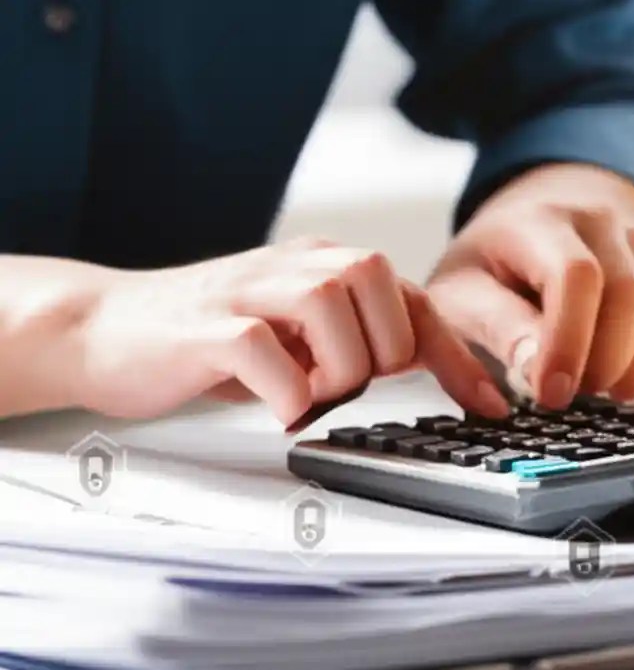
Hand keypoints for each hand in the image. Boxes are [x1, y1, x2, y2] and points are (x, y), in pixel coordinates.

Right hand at [75, 238, 510, 424]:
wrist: (107, 328)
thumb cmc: (216, 338)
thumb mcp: (302, 334)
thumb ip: (360, 337)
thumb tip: (433, 366)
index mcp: (327, 264)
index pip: (416, 302)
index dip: (459, 357)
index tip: (491, 405)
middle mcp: (297, 264)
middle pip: (384, 288)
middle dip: (384, 354)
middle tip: (348, 384)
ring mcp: (251, 290)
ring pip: (334, 309)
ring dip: (337, 370)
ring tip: (307, 392)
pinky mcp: (209, 327)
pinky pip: (268, 354)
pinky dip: (286, 392)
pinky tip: (275, 404)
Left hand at [427, 163, 633, 407]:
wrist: (540, 223)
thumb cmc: (494, 268)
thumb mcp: (461, 293)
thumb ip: (494, 327)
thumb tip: (535, 371)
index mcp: (543, 221)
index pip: (576, 275)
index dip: (568, 342)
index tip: (550, 393)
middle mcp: (605, 223)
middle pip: (631, 296)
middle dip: (604, 362)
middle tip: (573, 394)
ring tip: (600, 388)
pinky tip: (633, 375)